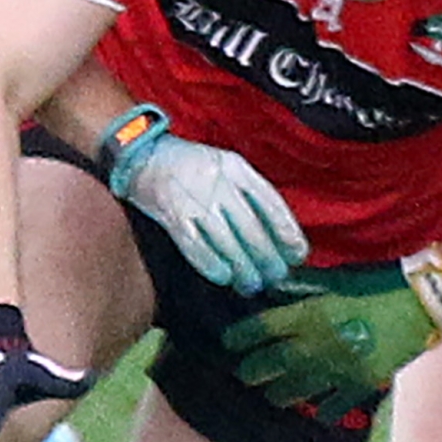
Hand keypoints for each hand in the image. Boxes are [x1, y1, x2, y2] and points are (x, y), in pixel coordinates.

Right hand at [106, 112, 305, 294]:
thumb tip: (277, 233)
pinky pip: (199, 250)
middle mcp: (220, 183)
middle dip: (268, 260)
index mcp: (237, 168)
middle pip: (252, 231)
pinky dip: (214, 267)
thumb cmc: (192, 166)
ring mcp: (196, 201)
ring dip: (243, 270)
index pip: (271, 204)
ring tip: (251, 284)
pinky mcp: (174, 218)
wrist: (144, 157)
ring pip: (229, 245)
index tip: (298, 254)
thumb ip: (249, 193)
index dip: (288, 232)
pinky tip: (223, 277)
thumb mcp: (227, 166)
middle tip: (275, 276)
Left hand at [220, 261, 441, 420]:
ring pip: (299, 389)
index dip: (243, 336)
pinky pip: (335, 405)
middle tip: (242, 374)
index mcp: (312, 312)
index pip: (265, 327)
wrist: (423, 300)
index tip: (228, 342)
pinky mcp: (363, 383)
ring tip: (271, 397)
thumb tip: (272, 284)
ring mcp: (340, 367)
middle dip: (254, 370)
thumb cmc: (379, 282)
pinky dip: (323, 410)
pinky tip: (315, 412)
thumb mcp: (335, 278)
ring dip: (280, 394)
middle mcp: (320, 343)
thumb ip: (303, 285)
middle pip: (274, 363)